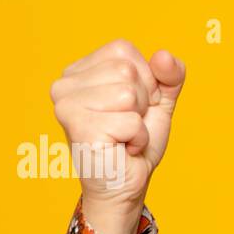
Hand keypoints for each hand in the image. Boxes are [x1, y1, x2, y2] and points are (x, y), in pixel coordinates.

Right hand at [51, 39, 186, 210]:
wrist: (126, 184)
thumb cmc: (135, 143)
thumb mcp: (159, 101)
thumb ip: (169, 75)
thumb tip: (164, 56)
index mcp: (79, 70)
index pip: (123, 50)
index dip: (143, 80)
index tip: (133, 106)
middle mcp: (64, 83)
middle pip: (126, 70)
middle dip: (141, 102)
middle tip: (127, 125)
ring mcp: (66, 104)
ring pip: (128, 93)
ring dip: (138, 121)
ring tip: (123, 136)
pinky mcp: (78, 127)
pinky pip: (131, 121)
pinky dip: (138, 138)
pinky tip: (122, 148)